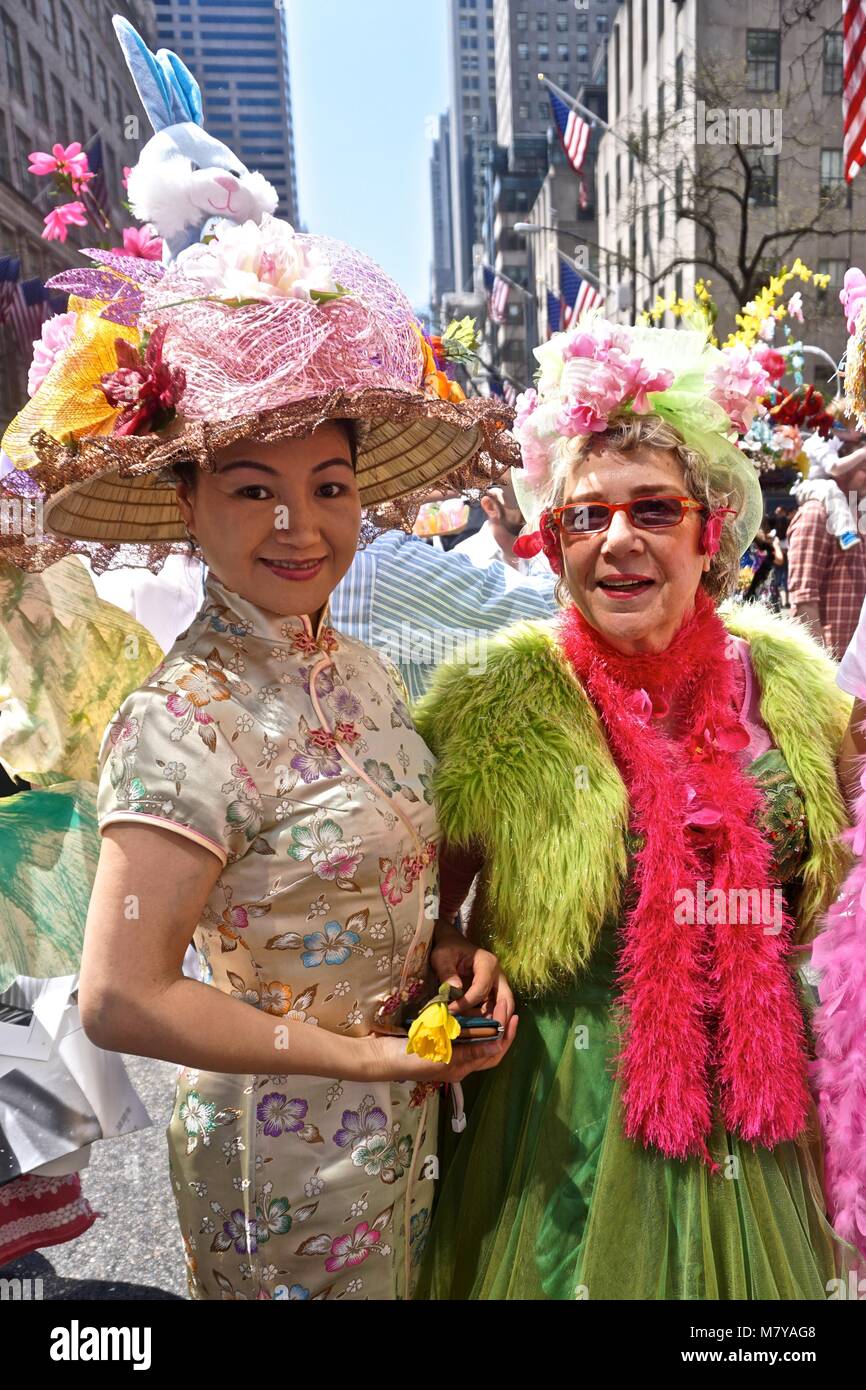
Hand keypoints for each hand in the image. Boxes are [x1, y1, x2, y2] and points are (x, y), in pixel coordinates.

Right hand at [363, 1015, 518, 1083]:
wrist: (379, 1056)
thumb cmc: (409, 1060)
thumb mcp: (441, 1058)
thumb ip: (470, 1052)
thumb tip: (498, 1045)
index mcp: (462, 1068)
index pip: (493, 1053)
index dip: (506, 1036)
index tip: (511, 1015)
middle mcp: (458, 1060)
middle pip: (486, 1043)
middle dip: (497, 1024)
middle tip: (502, 1002)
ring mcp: (446, 1050)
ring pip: (473, 1034)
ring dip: (482, 1018)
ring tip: (489, 1000)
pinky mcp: (436, 1039)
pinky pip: (458, 1029)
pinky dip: (466, 1017)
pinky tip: (466, 1004)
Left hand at [430, 922, 514, 1027]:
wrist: (453, 946)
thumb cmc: (448, 949)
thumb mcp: (442, 956)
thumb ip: (446, 971)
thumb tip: (454, 990)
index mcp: (488, 964)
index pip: (481, 989)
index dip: (466, 1003)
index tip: (450, 1011)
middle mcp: (498, 976)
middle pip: (506, 1002)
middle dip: (496, 1019)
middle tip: (481, 1035)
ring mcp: (498, 986)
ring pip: (502, 1009)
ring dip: (490, 1022)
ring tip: (472, 1031)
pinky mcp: (493, 995)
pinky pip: (494, 1010)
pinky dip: (486, 1020)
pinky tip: (472, 1027)